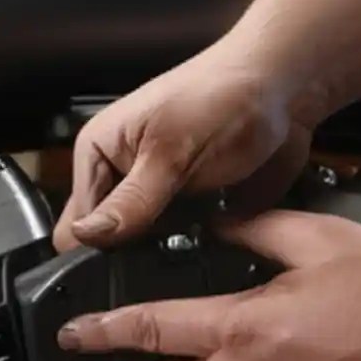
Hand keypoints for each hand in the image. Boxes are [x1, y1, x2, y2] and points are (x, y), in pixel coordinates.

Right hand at [52, 43, 325, 251]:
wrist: (284, 93)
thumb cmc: (223, 97)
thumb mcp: (170, 152)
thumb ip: (131, 201)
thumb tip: (86, 237)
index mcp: (98, 153)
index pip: (76, 223)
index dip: (92, 251)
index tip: (119, 268)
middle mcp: (121, 177)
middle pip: (106, 242)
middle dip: (128, 257)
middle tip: (161, 254)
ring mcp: (154, 197)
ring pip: (142, 250)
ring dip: (162, 258)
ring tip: (188, 245)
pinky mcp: (189, 212)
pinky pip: (178, 249)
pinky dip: (189, 254)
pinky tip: (206, 248)